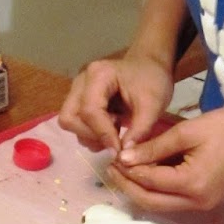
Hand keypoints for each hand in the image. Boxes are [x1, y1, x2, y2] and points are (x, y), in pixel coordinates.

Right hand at [58, 53, 174, 152]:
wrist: (149, 67)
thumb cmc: (152, 81)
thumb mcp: (153, 105)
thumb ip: (140, 131)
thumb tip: (123, 156)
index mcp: (98, 75)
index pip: (90, 110)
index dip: (103, 134)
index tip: (119, 150)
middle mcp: (80, 82)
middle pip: (69, 118)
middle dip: (91, 135)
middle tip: (116, 139)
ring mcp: (76, 91)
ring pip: (69, 123)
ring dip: (91, 136)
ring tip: (117, 130)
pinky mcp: (78, 101)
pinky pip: (76, 124)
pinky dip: (92, 133)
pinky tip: (112, 128)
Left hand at [107, 108, 223, 210]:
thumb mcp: (188, 131)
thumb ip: (155, 147)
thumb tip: (125, 158)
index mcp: (192, 183)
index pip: (149, 181)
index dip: (127, 171)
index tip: (112, 156)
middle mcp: (196, 202)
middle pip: (149, 202)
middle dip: (127, 186)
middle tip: (110, 168)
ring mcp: (201, 205)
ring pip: (159, 205)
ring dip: (139, 190)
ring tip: (123, 169)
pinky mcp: (203, 202)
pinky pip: (171, 200)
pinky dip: (154, 189)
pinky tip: (144, 173)